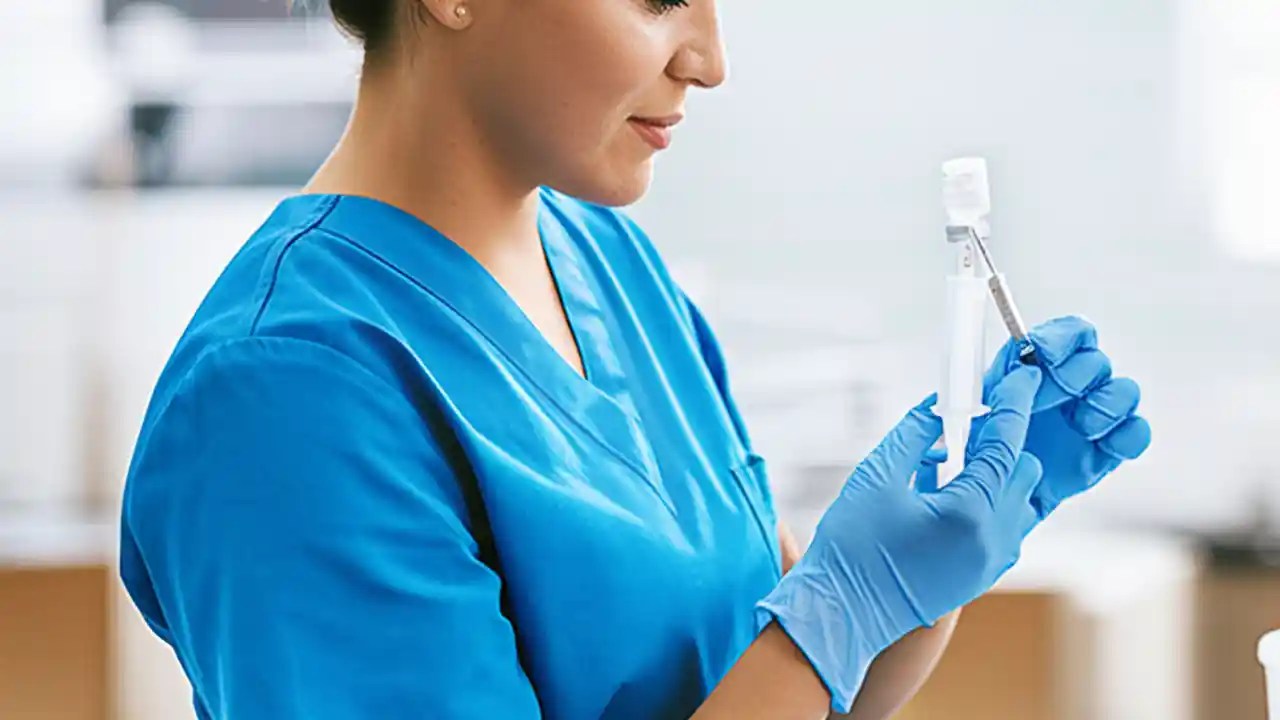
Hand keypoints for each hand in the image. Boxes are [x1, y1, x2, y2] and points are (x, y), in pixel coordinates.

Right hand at [757, 366, 1045, 712]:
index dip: (1014, 404)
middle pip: (1023, 470)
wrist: (842, 614)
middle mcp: (992, 540)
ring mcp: (990, 562)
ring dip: (994, 473)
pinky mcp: (982, 576)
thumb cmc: (851, 550)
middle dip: (1000, 442)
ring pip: (1018, 499)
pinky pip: (1005, 526)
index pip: (1004, 444)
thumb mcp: (875, 477)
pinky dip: (988, 501)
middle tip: (961, 426)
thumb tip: (938, 406)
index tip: (1022, 378)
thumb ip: (914, 434)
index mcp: (969, 512)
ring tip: (947, 466)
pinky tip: (944, 495)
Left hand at [980, 316, 1150, 517]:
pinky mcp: (1102, 454)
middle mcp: (1064, 389)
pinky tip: (1103, 445)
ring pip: (1123, 391)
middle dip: (1078, 376)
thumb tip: (999, 375)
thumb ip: (978, 392)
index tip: (1045, 357)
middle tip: (1054, 398)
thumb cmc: (963, 454)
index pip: (1065, 335)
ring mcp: (1086, 420)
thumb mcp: (961, 418)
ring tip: (1080, 427)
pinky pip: (1135, 434)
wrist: (979, 506)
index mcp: (1030, 369)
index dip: (1062, 339)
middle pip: (1095, 361)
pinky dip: (1128, 436)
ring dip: (1105, 405)